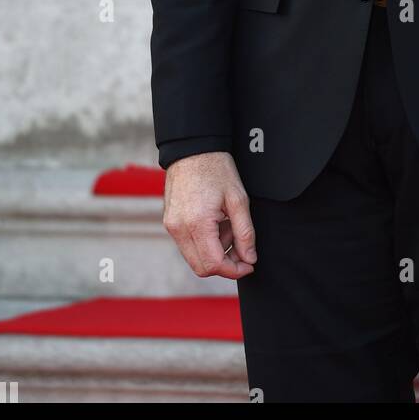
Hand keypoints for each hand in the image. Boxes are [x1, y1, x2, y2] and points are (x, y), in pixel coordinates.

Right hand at [162, 151, 256, 280]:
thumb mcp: (239, 199)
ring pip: (194, 258)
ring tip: (227, 224)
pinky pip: (187, 245)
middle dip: (225, 263)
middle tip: (240, 245)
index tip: (249, 264)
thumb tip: (249, 258)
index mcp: (197, 224)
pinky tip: (216, 221)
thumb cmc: (217, 169)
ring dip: (215, 251)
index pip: (214, 264)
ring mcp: (171, 226)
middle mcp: (179, 229)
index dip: (235, 270)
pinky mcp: (169, 222)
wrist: (193, 149)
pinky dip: (204, 242)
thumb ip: (245, 232)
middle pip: (202, 268)